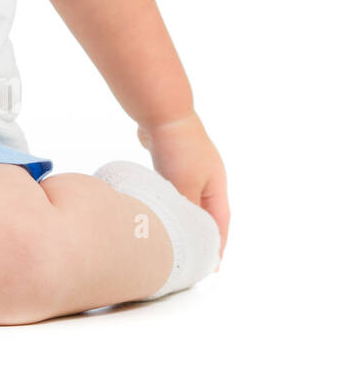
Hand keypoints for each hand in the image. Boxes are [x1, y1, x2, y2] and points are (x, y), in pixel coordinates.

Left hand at [137, 112, 229, 261]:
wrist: (162, 113)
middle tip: (193, 257)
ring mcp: (191, 167)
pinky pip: (173, 187)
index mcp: (217, 185)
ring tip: (176, 237)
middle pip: (207, 213)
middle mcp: (208, 177)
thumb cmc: (178, 149)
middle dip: (202, 235)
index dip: (217, 245)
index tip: (212, 266)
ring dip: (184, 217)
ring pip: (189, 200)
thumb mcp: (184, 185)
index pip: (220, 223)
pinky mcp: (172, 159)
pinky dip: (169, 201)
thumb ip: (186, 210)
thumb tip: (182, 230)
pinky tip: (159, 209)